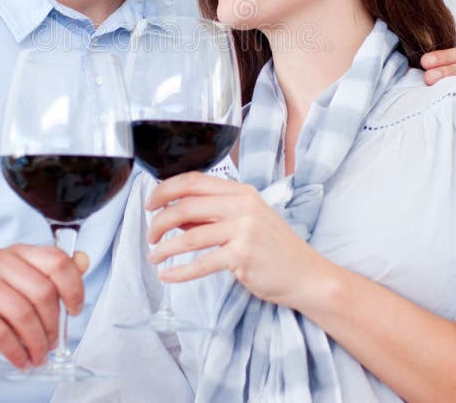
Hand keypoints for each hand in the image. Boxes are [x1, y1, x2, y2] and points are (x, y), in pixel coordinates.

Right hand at [0, 244, 87, 370]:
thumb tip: (84, 260)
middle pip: (42, 290)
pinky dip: (15, 351)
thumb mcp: (25, 295)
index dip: (73, 287)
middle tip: (51, 345)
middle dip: (52, 325)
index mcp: (16, 252)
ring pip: (22, 312)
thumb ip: (54, 278)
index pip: (56, 260)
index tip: (75, 311)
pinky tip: (20, 360)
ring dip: (35, 342)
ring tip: (37, 357)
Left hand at [145, 172, 320, 308]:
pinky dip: (179, 271)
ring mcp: (243, 229)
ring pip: (190, 235)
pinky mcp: (242, 255)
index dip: (165, 189)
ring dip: (165, 247)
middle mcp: (241, 205)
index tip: (150, 203)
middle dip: (160, 220)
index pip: (193, 180)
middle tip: (150, 234)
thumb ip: (212, 214)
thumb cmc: (274, 247)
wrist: (306, 274)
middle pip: (186, 205)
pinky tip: (167, 275)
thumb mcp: (245, 220)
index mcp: (240, 191)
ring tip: (154, 256)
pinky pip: (201, 263)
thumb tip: (174, 214)